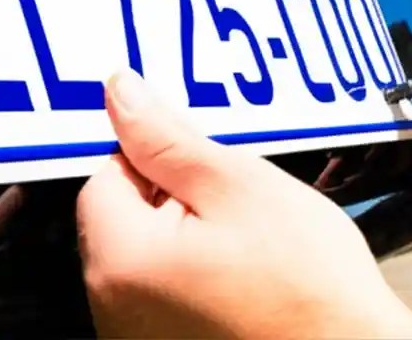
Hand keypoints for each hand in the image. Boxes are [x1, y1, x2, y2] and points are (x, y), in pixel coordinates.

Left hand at [77, 71, 411, 339]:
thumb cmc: (309, 287)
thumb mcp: (237, 184)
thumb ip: (165, 139)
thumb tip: (120, 95)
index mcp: (121, 263)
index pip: (103, 177)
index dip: (153, 157)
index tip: (197, 159)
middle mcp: (114, 310)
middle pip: (119, 221)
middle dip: (168, 198)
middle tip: (230, 202)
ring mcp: (137, 338)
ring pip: (142, 258)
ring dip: (181, 239)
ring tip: (243, 245)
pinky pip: (161, 296)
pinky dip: (191, 278)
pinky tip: (239, 279)